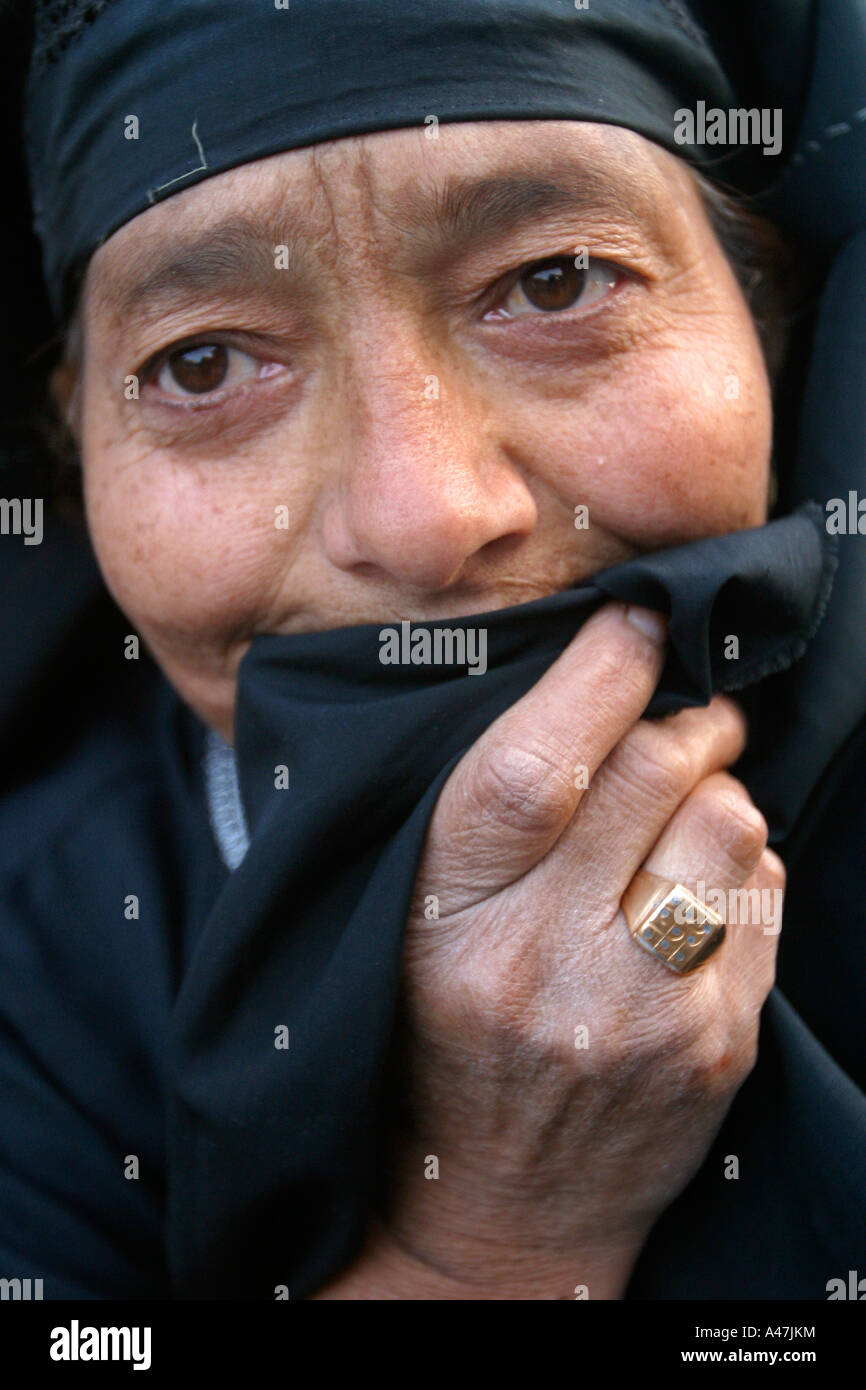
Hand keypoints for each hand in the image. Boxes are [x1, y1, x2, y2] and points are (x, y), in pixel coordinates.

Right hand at [318, 602, 783, 1298]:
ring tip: (682, 815)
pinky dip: (742, 869)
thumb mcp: (415, 923)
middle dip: (684, 719)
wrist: (497, 1214)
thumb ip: (487, 815)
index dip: (597, 673)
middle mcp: (544, 967)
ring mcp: (642, 1014)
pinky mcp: (716, 1047)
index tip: (635, 621)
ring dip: (717, 792)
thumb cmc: (442, 1041)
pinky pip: (765, 896)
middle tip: (682, 713)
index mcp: (448, 923)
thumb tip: (603, 685)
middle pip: (651, 775)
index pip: (532, 768)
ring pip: (729, 825)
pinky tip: (697, 893)